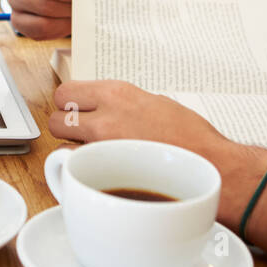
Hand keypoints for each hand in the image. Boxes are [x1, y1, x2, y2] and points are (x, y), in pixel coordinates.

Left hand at [50, 80, 266, 226]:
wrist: (210, 164)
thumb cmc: (191, 136)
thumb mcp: (155, 102)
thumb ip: (124, 104)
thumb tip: (108, 109)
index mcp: (117, 93)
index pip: (66, 91)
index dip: (69, 103)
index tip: (77, 110)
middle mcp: (104, 116)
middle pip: (55, 118)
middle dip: (64, 127)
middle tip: (80, 134)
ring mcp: (103, 147)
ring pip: (60, 148)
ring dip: (71, 152)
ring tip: (91, 156)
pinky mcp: (106, 173)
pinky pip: (77, 173)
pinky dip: (81, 175)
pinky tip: (97, 174)